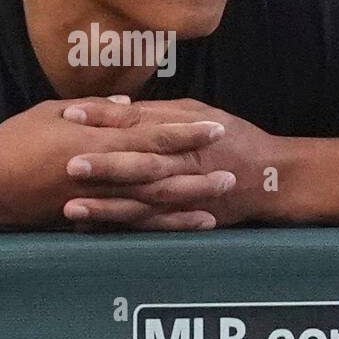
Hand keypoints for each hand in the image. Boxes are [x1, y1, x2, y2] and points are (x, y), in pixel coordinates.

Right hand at [0, 98, 235, 230]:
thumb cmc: (11, 143)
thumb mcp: (50, 113)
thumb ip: (94, 111)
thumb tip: (130, 108)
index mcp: (94, 140)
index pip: (149, 134)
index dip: (184, 131)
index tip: (214, 126)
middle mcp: (102, 173)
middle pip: (161, 170)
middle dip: (198, 167)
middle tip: (234, 167)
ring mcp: (98, 200)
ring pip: (153, 200)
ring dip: (190, 199)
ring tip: (222, 196)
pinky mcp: (91, 221)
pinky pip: (136, 225)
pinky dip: (166, 224)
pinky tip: (191, 224)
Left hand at [59, 97, 279, 228]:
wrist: (270, 179)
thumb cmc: (232, 138)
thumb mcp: (198, 112)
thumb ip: (158, 113)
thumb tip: (118, 107)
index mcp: (181, 134)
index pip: (137, 123)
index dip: (104, 119)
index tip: (71, 114)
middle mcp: (180, 167)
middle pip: (137, 165)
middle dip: (103, 166)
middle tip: (68, 165)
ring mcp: (180, 198)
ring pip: (139, 204)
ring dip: (106, 208)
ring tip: (70, 209)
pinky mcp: (181, 220)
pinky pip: (146, 228)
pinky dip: (119, 231)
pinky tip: (90, 232)